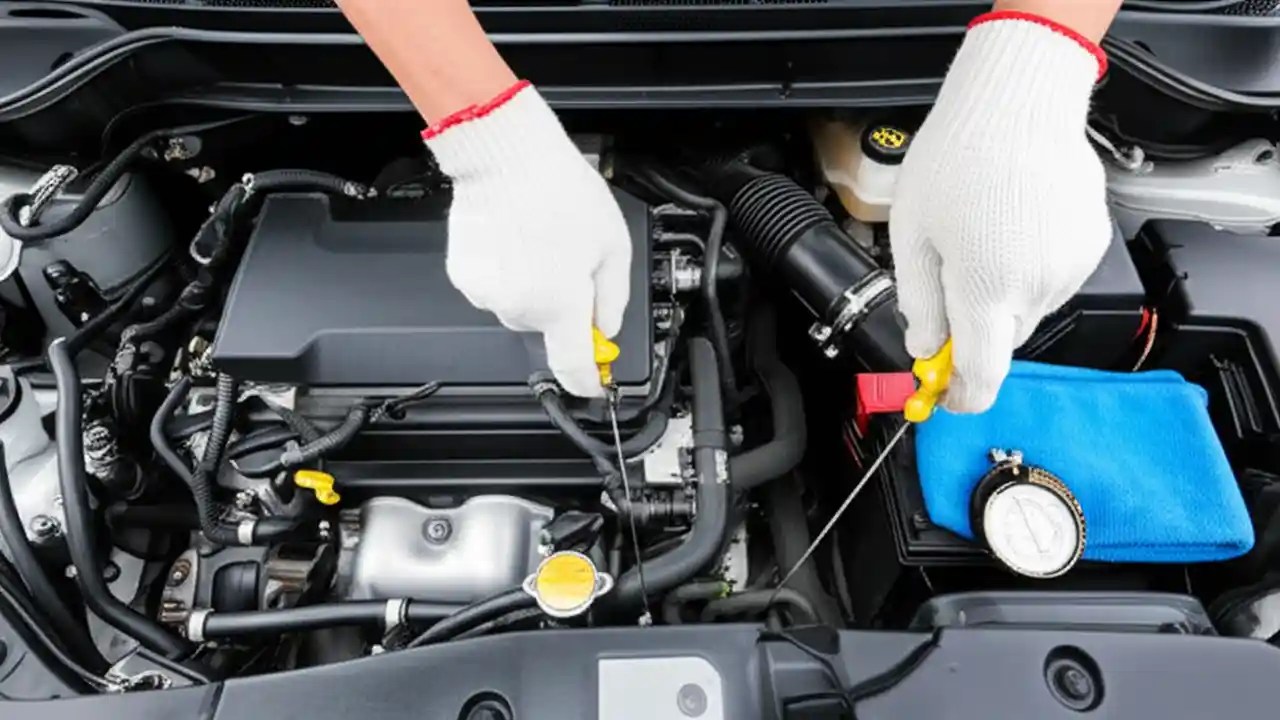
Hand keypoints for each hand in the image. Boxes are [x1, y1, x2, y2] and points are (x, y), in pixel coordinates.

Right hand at [424, 82, 630, 396]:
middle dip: (561, 305)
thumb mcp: (612, 244)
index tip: (593, 389)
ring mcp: (486, 293)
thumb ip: (612, 296)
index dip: (586, 383)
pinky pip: (494, 287)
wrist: (505, 155)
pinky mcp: (464, 275)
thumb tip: (605, 325)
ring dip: (532, 285)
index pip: (573, 365)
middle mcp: (519, 306)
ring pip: (519, 306)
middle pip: (546, 328)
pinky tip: (514, 238)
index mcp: (560, 304)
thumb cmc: (558, 189)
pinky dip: (506, 271)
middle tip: (569, 261)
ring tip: (539, 240)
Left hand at [890, 12, 1111, 411]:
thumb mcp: (911, 236)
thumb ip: (918, 302)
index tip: (944, 398)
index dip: (960, 396)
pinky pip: (1052, 279)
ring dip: (1001, 294)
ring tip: (981, 238)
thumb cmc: (957, 158)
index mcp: (986, 290)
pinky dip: (1029, 267)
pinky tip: (1010, 227)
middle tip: (947, 287)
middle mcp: (1035, 287)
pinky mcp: (1091, 246)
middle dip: (973, 330)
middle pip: (1001, 341)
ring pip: (1027, 310)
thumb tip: (924, 348)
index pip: (982, 375)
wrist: (1017, 102)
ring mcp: (1069, 267)